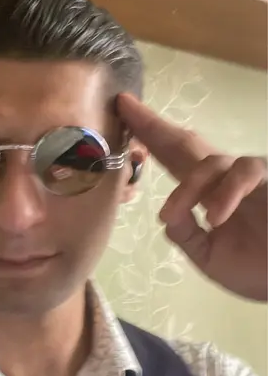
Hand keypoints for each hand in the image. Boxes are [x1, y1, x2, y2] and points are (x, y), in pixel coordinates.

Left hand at [118, 94, 266, 301]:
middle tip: (125, 106)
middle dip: (153, 126)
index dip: (148, 138)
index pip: (172, 159)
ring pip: (210, 162)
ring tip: (171, 214)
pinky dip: (225, 194)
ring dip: (187, 187)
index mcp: (207, 192)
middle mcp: (225, 176)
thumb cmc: (257, 269)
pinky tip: (215, 218)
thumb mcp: (208, 256)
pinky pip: (245, 173)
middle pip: (184, 143)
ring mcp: (248, 175)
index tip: (120, 115)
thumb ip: (185, 234)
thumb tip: (168, 213)